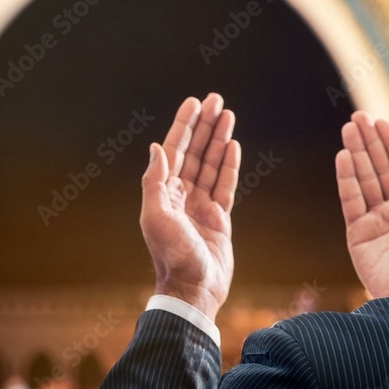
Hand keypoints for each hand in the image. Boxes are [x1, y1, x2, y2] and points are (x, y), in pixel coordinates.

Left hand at [140, 93, 240, 320]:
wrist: (194, 289)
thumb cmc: (172, 256)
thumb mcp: (156, 218)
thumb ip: (155, 183)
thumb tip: (156, 148)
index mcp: (164, 193)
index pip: (175, 150)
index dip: (184, 125)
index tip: (194, 103)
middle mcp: (181, 195)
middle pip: (195, 151)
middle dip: (204, 125)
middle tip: (216, 100)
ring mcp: (200, 205)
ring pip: (211, 163)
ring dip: (218, 139)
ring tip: (228, 115)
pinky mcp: (219, 217)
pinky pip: (225, 184)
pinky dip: (229, 164)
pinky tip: (233, 145)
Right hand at [335, 112, 388, 297]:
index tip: (380, 120)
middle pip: (381, 168)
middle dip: (370, 141)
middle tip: (359, 116)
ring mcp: (378, 223)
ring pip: (366, 179)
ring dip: (357, 153)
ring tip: (349, 127)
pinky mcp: (359, 237)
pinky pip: (352, 201)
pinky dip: (347, 179)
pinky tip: (343, 156)